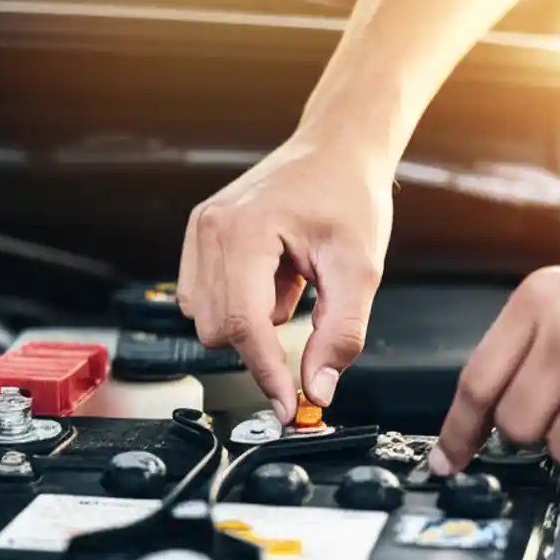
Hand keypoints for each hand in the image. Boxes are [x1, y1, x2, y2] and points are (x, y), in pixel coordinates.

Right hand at [177, 135, 394, 422]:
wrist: (337, 150)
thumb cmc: (348, 195)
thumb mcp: (360, 269)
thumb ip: (340, 334)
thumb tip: (318, 388)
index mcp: (245, 229)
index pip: (245, 325)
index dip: (268, 376)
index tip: (289, 409)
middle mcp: (211, 228)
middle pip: (222, 330)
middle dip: (264, 343)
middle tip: (308, 314)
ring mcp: (200, 231)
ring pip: (209, 320)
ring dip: (252, 321)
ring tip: (291, 282)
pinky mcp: (200, 238)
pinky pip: (207, 300)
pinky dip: (242, 304)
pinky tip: (274, 278)